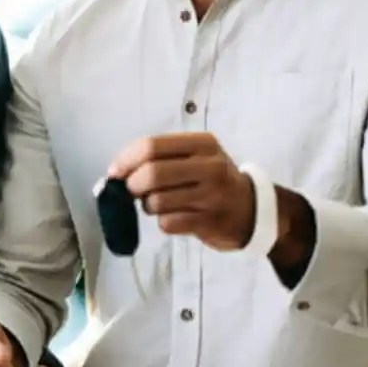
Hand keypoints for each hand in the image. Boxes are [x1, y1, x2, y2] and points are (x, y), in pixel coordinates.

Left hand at [108, 133, 254, 249]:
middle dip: (133, 185)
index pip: (151, 146)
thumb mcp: (196, 156)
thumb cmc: (213, 179)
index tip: (115, 172)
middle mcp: (210, 166)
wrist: (252, 210)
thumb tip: (116, 172)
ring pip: (157, 201)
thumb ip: (160, 157)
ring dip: (148, 206)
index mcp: (203, 144)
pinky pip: (167, 223)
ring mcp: (212, 196)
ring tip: (160, 204)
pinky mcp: (209, 222)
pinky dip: (163, 222)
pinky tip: (175, 217)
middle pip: (152, 173)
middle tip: (134, 191)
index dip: (126, 160)